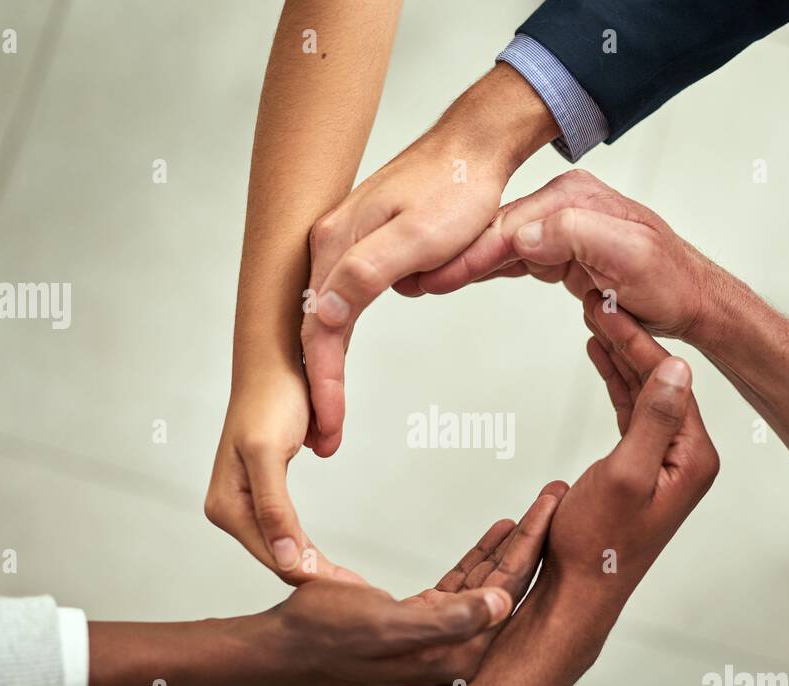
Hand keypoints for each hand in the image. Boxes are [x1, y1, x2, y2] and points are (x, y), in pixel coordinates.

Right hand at [204, 365, 358, 584]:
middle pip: (281, 561)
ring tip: (356, 592)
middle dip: (320, 582)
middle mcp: (231, 512)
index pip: (277, 560)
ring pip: (286, 552)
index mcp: (226, 508)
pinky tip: (332, 567)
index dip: (316, 580)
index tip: (358, 598)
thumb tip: (286, 559)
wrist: (276, 362)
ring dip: (317, 572)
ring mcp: (247, 505)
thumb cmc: (271, 399)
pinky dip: (311, 552)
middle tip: (368, 602)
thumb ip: (273, 508)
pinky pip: (290, 535)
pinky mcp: (265, 495)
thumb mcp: (268, 452)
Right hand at [256, 480, 566, 685]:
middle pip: (507, 584)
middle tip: (557, 497)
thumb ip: (448, 619)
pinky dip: (479, 556)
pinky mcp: (421, 622)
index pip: (509, 590)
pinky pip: (463, 583)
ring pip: (488, 581)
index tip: (555, 506)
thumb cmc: (325, 636)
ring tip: (536, 508)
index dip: (533, 544)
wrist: (282, 648)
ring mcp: (440, 637)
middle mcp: (455, 650)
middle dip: (533, 538)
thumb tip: (503, 604)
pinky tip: (495, 533)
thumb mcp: (388, 623)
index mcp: (456, 654)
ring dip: (509, 544)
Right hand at [301, 64, 557, 456]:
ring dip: (330, 364)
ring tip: (330, 411)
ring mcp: (347, 245)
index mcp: (337, 244)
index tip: (327, 426)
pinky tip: (340, 359)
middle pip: (314, 327)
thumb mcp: (419, 237)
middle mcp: (331, 244)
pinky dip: (346, 334)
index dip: (322, 383)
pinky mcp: (367, 246)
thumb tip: (321, 316)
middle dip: (318, 384)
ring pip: (330, 316)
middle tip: (325, 435)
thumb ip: (367, 274)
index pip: (319, 329)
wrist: (474, 147)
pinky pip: (350, 300)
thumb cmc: (455, 190)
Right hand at [413, 169, 724, 348]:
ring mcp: (562, 228)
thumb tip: (520, 236)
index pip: (510, 226)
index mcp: (575, 201)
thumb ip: (575, 236)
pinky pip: (515, 259)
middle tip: (414, 279)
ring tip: (424, 280)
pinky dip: (487, 268)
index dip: (470, 252)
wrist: (692, 299)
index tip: (436, 273)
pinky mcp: (562, 252)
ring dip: (465, 264)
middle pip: (497, 233)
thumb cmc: (669, 280)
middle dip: (455, 256)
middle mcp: (565, 207)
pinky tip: (460, 276)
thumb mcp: (629, 256)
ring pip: (501, 245)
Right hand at [539, 301, 718, 664]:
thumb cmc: (598, 544)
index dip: (638, 343)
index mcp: (694, 458)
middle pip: (660, 383)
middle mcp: (687, 458)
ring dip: (621, 358)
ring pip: (646, 394)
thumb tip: (678, 368)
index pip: (670, 384)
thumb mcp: (626, 476)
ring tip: (597, 320)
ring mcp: (666, 463)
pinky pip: (632, 414)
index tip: (611, 310)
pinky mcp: (642, 468)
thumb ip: (652, 420)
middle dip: (630, 342)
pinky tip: (601, 358)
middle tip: (600, 303)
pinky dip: (616, 384)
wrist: (579, 588)